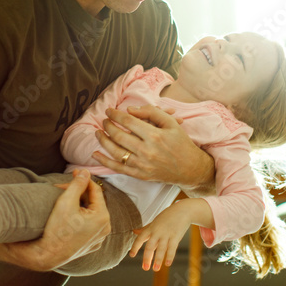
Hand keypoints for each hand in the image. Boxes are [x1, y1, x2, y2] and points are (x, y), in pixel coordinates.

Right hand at [0, 169, 110, 271]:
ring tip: (65, 199)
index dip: (84, 179)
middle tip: (64, 186)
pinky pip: (89, 226)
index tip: (74, 171)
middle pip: (93, 203)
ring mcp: (99, 239)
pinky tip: (68, 215)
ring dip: (80, 205)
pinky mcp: (91, 245)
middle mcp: (105, 229)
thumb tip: (85, 171)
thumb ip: (77, 184)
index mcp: (102, 217)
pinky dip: (81, 218)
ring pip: (91, 214)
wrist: (47, 255)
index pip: (95, 191)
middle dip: (79, 193)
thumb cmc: (56, 228)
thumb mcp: (66, 201)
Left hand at [93, 105, 214, 188]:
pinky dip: (105, 161)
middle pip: (119, 136)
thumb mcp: (171, 123)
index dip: (116, 115)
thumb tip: (129, 110)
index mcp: (155, 135)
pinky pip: (118, 168)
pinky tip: (96, 154)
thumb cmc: (181, 143)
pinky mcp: (140, 175)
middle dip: (108, 126)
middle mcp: (147, 151)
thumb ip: (151, 112)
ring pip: (116, 152)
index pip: (129, 121)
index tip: (109, 111)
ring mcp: (142, 165)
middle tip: (104, 120)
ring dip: (103, 141)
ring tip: (98, 132)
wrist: (190, 168)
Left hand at [129, 202, 192, 271]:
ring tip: (156, 269)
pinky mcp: (176, 236)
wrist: (183, 210)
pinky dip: (170, 256)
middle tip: (145, 268)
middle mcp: (157, 232)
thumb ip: (145, 228)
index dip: (135, 246)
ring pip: (161, 249)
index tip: (131, 255)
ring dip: (158, 260)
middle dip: (147, 257)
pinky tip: (168, 264)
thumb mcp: (155, 222)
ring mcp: (167, 234)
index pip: (140, 238)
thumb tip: (134, 231)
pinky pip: (172, 248)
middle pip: (150, 246)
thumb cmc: (167, 216)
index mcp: (151, 228)